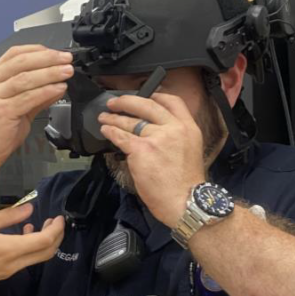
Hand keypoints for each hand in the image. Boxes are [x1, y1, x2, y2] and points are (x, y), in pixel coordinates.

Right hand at [0, 45, 73, 177]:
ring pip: (26, 78)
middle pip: (21, 62)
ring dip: (50, 73)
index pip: (13, 54)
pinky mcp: (2, 112)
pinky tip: (59, 88)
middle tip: (67, 59)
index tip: (56, 52)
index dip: (37, 50)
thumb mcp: (14, 108)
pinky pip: (28, 97)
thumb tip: (57, 85)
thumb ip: (34, 96)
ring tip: (67, 71)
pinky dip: (46, 91)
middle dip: (48, 58)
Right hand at [0, 203, 64, 288]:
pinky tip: (24, 234)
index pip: (44, 241)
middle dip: (56, 237)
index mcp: (8, 249)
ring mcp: (9, 271)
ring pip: (38, 258)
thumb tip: (29, 209)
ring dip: (45, 243)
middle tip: (55, 221)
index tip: (59, 217)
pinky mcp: (3, 274)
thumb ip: (7, 216)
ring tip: (41, 224)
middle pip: (46, 253)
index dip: (56, 229)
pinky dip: (32, 248)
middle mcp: (13, 264)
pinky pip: (26, 261)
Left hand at [98, 92, 205, 227]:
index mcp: (189, 128)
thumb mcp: (190, 151)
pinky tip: (106, 130)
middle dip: (127, 101)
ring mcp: (157, 138)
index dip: (156, 94)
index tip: (144, 94)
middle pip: (147, 105)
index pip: (173, 101)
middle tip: (115, 102)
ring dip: (114, 118)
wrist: (185, 201)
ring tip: (104, 117)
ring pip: (131, 121)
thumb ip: (175, 137)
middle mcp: (174, 128)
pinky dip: (111, 132)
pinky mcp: (142, 150)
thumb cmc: (186, 184)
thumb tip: (153, 130)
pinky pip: (122, 136)